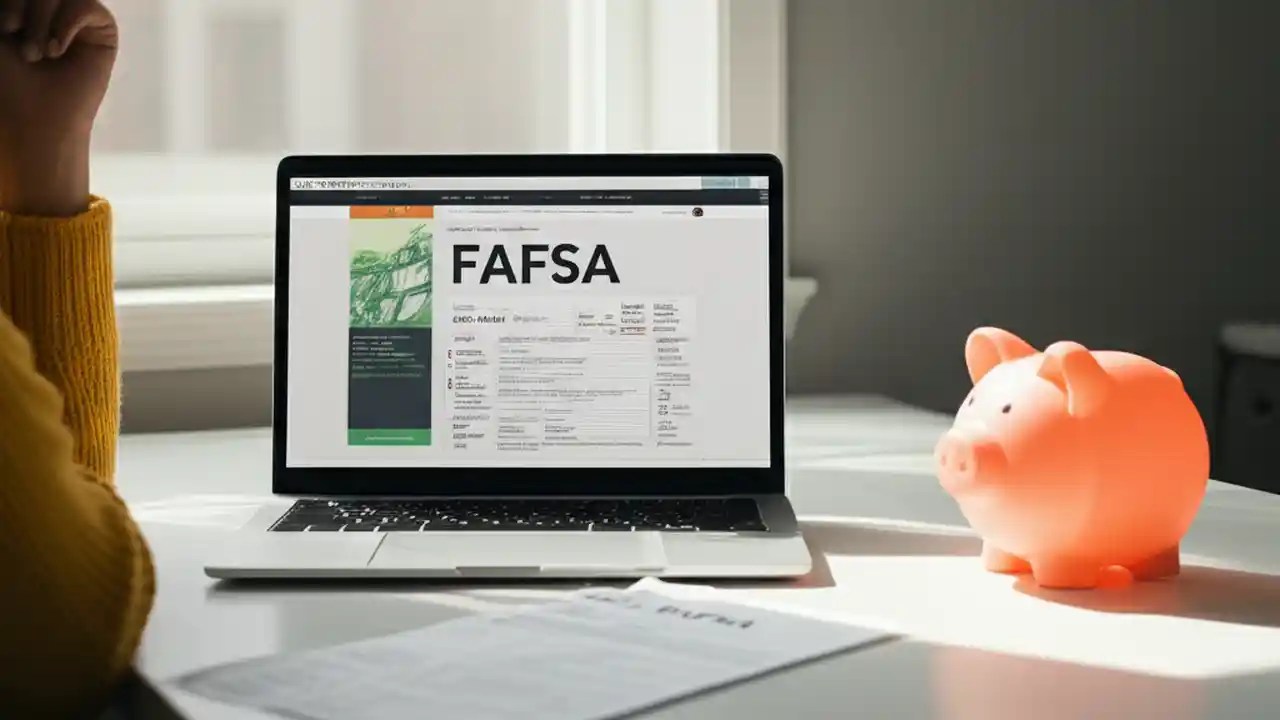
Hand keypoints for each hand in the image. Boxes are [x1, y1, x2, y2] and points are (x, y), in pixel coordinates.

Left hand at [0, 0, 116, 215]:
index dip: (11, 2)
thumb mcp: (1, 29)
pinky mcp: (102, 30)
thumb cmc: (9, 82)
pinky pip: (86, 5)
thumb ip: (13, 5)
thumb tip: (34, 2)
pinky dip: (66, 24)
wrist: (34, 118)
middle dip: (21, 6)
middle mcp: (52, 9)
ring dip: (41, 20)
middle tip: (11, 34)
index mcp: (26, 8)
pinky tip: (56, 51)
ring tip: (38, 53)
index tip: (3, 29)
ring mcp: (79, 17)